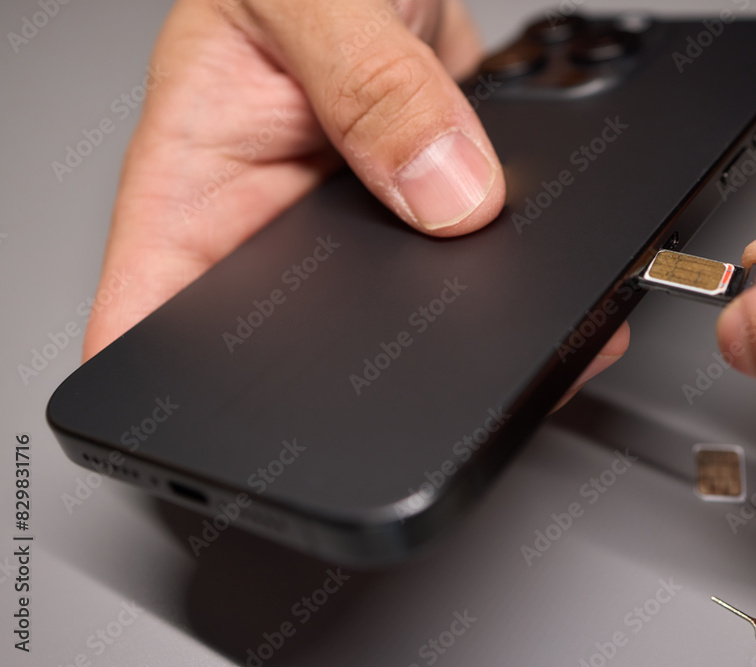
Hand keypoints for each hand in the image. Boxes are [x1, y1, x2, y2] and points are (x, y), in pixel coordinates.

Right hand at [82, 0, 628, 395]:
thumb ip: (370, 87)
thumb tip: (443, 192)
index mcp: (197, 173)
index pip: (151, 316)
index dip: (172, 401)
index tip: (226, 451)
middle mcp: (267, 212)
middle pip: (287, 346)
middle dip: (355, 381)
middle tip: (427, 393)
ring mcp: (345, 217)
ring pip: (390, 309)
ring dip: (451, 324)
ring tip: (518, 341)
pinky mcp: (412, 205)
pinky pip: (455, 260)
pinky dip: (500, 273)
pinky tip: (540, 280)